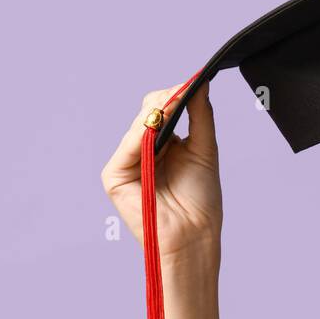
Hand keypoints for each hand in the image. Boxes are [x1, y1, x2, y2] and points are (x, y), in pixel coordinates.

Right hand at [101, 82, 221, 259]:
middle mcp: (140, 152)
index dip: (177, 95)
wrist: (194, 236)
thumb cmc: (200, 200)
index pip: (161, 109)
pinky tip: (161, 121)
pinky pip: (130, 144)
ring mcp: (126, 163)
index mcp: (160, 145)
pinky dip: (145, 131)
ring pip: (139, 124)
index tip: (197, 82)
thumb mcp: (204, 149)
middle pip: (147, 112)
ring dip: (159, 111)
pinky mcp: (115, 176)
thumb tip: (200, 83)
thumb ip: (200, 115)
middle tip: (187, 89)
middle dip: (168, 99)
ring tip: (178, 102)